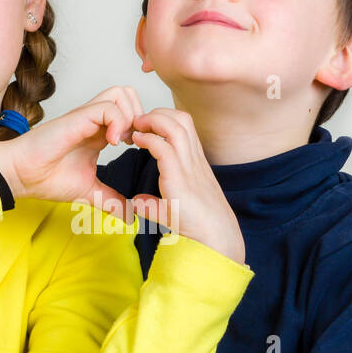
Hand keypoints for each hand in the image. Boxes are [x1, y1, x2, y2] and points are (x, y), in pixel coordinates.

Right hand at [0, 86, 141, 216]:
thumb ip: (111, 200)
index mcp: (99, 133)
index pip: (130, 113)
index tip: (138, 151)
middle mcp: (94, 121)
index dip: (141, 128)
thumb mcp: (90, 192)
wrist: (22, 176)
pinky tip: (111, 144)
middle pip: (128, 95)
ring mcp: (86, 117)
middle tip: (133, 142)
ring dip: (129, 116)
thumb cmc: (47, 179)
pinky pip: (108, 107)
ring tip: (122, 141)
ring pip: (121, 94)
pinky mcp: (78, 118)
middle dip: (140, 116)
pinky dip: (117, 122)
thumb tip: (130, 216)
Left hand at [128, 108, 245, 263]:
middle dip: (158, 112)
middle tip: (137, 121)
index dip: (164, 119)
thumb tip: (138, 202)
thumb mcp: (172, 211)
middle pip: (182, 118)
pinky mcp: (181, 178)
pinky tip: (137, 141)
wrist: (215, 240)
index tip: (144, 127)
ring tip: (136, 126)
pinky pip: (165, 148)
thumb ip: (153, 204)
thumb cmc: (198, 227)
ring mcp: (190, 167)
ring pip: (176, 126)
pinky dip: (149, 139)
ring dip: (153, 120)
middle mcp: (195, 160)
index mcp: (195, 163)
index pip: (184, 127)